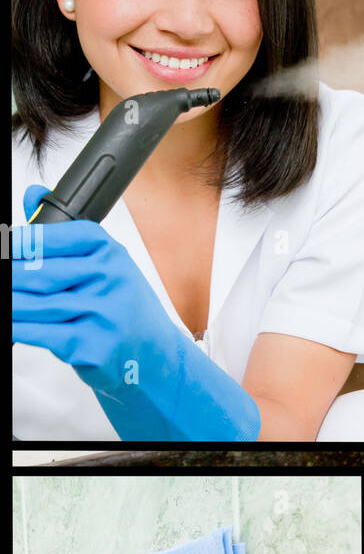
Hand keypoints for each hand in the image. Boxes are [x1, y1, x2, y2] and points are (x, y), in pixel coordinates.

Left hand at [13, 183, 182, 372]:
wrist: (158, 357)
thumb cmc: (128, 310)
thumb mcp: (109, 266)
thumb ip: (67, 234)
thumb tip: (32, 196)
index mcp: (112, 253)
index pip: (55, 236)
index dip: (20, 242)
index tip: (5, 246)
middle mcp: (110, 280)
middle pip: (38, 272)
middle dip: (10, 275)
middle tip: (3, 276)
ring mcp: (101, 315)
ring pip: (33, 304)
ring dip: (10, 302)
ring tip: (6, 298)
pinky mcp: (91, 347)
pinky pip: (38, 333)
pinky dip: (16, 327)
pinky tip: (12, 322)